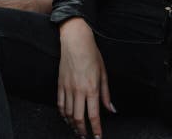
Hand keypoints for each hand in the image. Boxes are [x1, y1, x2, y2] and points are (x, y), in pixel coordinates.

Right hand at [58, 18, 115, 138]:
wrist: (75, 41)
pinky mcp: (60, 84)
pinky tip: (66, 118)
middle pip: (79, 118)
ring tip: (76, 130)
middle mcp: (78, 90)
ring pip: (68, 113)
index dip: (96, 129)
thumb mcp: (104, 74)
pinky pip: (60, 103)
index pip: (94, 116)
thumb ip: (106, 94)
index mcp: (92, 89)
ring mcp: (67, 87)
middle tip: (85, 137)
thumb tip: (111, 109)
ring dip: (72, 124)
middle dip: (82, 131)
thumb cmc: (91, 54)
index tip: (98, 137)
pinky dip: (63, 113)